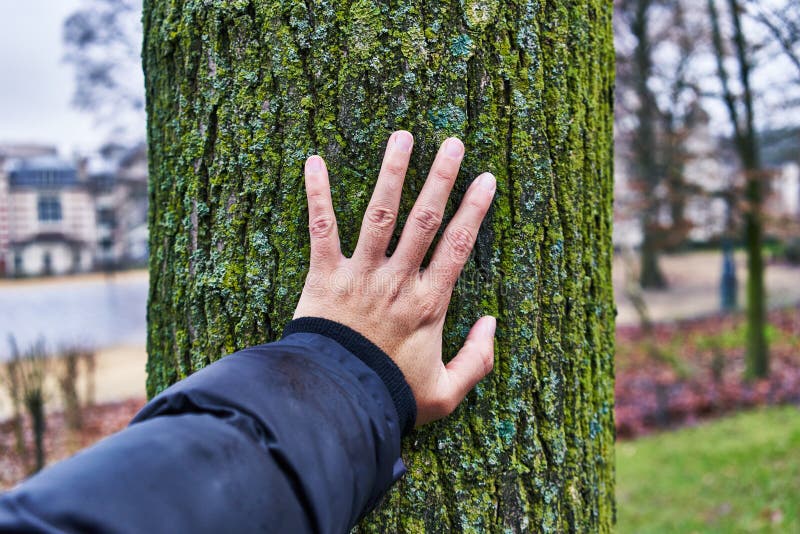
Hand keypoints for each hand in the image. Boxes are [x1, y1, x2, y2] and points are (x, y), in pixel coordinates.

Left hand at [294, 131, 496, 425]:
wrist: (336, 400)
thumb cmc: (391, 396)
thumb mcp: (446, 392)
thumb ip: (478, 360)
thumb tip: (492, 323)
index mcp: (429, 303)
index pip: (458, 245)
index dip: (474, 209)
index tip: (486, 179)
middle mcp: (398, 280)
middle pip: (424, 220)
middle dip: (441, 178)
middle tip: (454, 143)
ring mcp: (360, 274)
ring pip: (379, 214)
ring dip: (391, 173)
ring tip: (402, 136)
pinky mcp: (325, 276)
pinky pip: (322, 229)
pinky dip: (317, 195)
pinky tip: (314, 161)